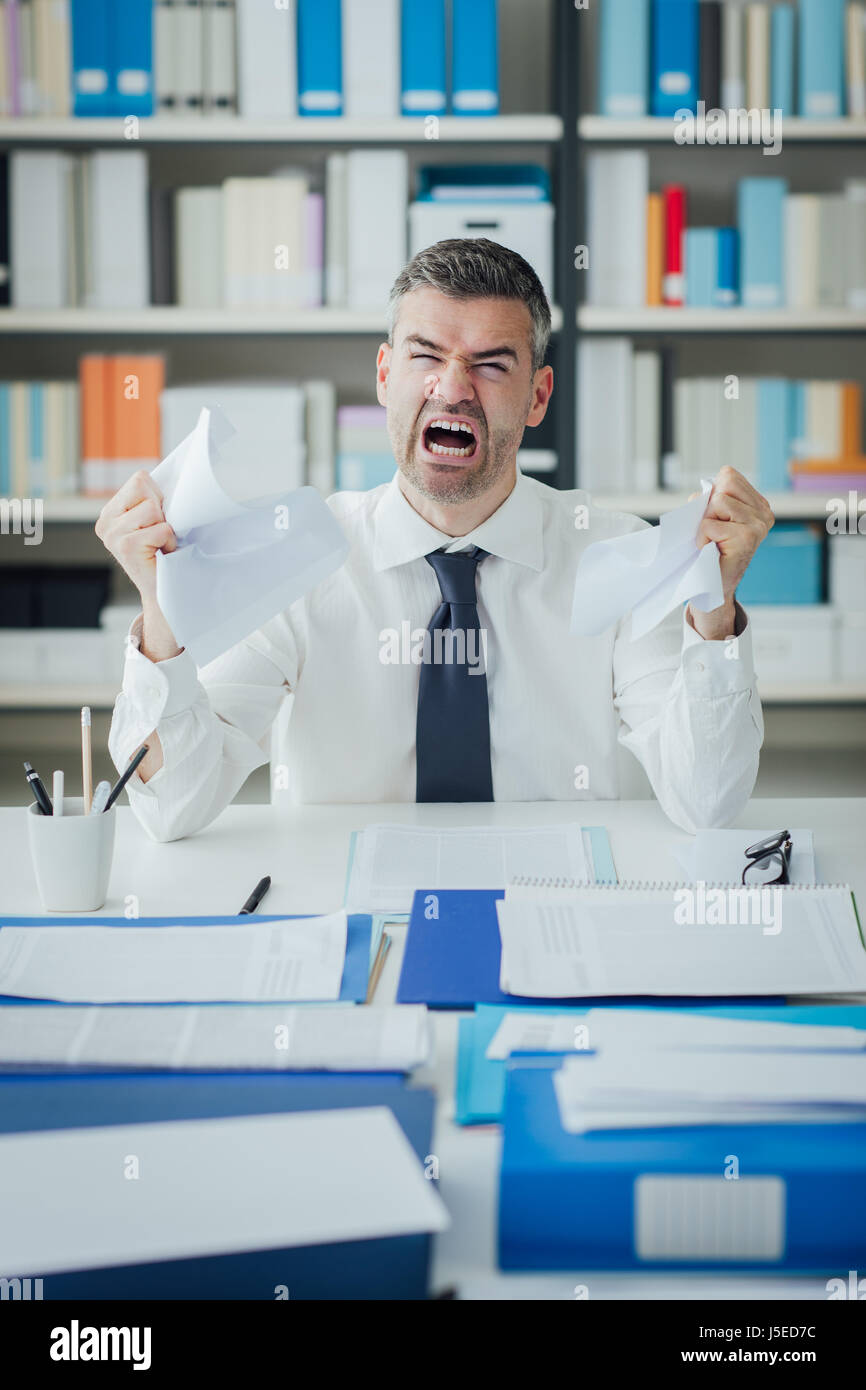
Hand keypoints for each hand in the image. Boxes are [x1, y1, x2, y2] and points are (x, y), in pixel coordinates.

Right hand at [95, 469, 180, 659]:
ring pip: (153, 509)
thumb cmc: (165, 555)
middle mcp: (105, 522)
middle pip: (143, 486)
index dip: (158, 497)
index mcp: (110, 512)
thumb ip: (152, 500)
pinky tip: (161, 554)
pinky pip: (161, 528)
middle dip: (161, 510)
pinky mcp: (125, 546)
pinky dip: (169, 542)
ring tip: (159, 545)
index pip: (140, 479)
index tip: (158, 521)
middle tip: (158, 535)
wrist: (165, 595)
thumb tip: (179, 477)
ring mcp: (112, 534)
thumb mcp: (154, 521)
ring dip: (166, 528)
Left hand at [688, 466, 774, 637]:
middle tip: (714, 530)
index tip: (716, 518)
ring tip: (713, 541)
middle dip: (710, 506)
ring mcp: (758, 525)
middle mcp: (764, 513)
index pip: (729, 475)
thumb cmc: (709, 549)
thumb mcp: (709, 516)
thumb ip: (708, 498)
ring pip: (717, 502)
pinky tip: (712, 550)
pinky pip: (709, 524)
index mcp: (758, 504)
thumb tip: (702, 493)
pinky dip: (702, 537)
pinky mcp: (747, 537)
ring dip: (705, 523)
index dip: (712, 493)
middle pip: (725, 483)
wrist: (712, 585)